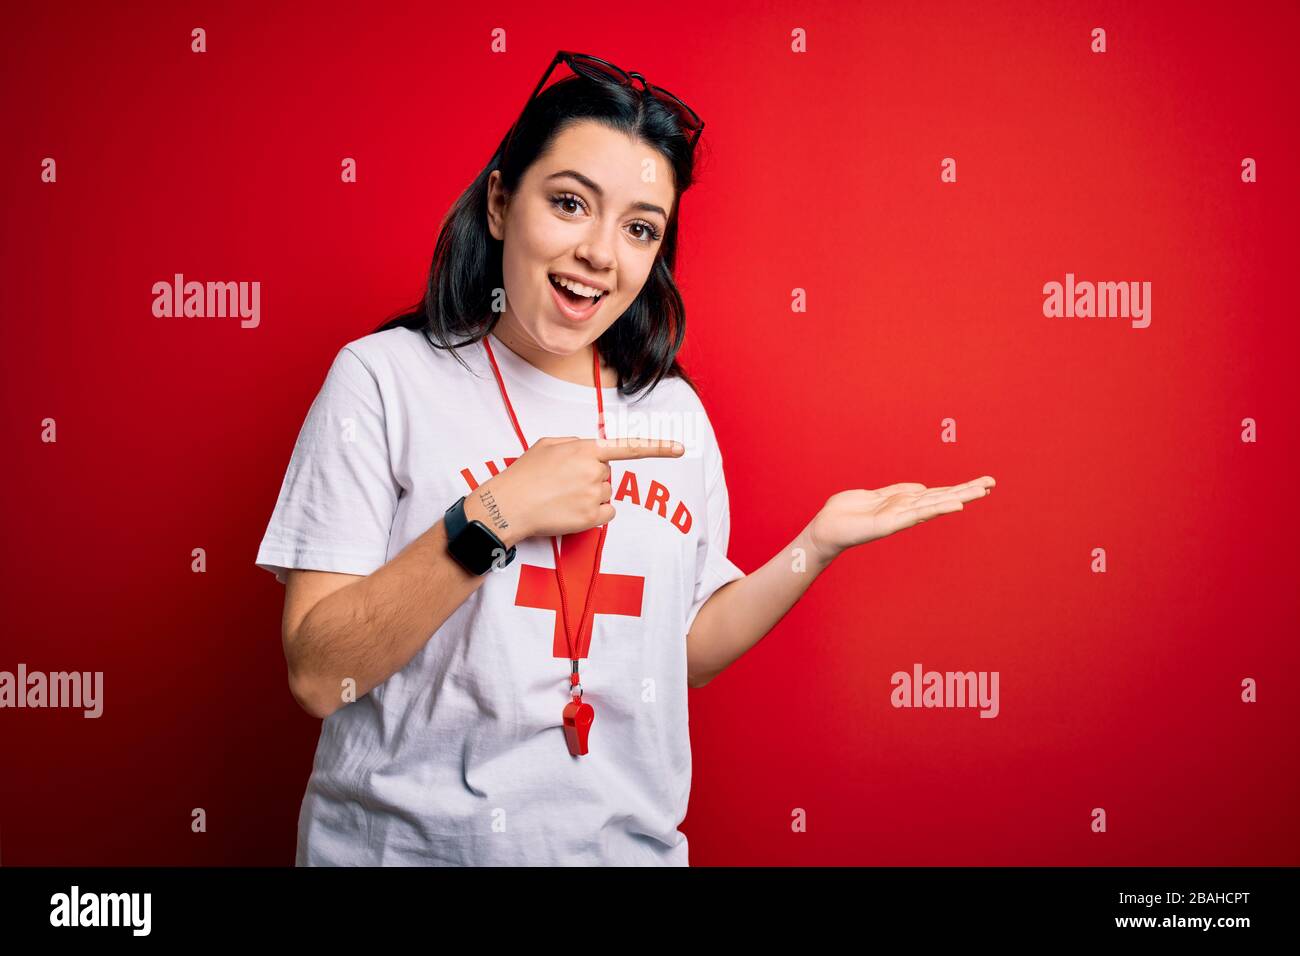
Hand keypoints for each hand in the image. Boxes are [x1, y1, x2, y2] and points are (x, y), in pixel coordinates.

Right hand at [466, 436, 684, 546]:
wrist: (508, 506)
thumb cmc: (524, 474)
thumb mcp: (547, 444)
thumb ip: (575, 443)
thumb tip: (591, 451)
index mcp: (586, 449)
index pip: (629, 447)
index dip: (658, 447)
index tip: (681, 448)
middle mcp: (595, 471)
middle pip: (609, 475)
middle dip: (592, 478)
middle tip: (564, 483)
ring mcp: (594, 496)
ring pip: (607, 494)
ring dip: (591, 497)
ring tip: (562, 498)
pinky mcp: (592, 519)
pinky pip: (607, 513)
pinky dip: (595, 514)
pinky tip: (571, 511)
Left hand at [806, 475, 995, 562]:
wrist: (825, 529)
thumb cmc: (847, 513)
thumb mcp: (876, 495)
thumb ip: (899, 492)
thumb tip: (922, 488)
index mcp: (904, 502)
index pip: (937, 493)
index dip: (959, 487)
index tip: (983, 482)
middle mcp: (905, 510)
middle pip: (942, 497)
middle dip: (967, 490)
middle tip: (993, 483)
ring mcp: (899, 517)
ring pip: (934, 504)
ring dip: (958, 497)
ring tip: (981, 492)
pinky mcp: (889, 523)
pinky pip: (916, 513)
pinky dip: (936, 507)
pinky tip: (954, 504)